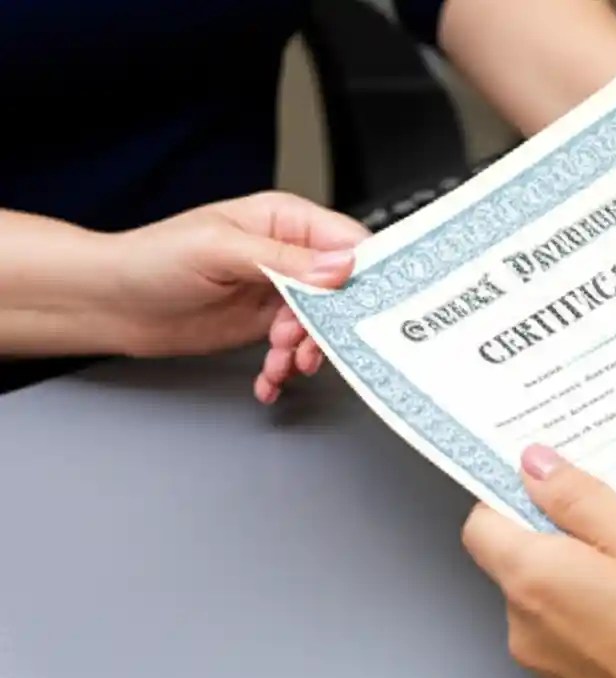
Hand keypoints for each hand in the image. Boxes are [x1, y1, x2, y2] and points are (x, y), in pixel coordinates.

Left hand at [109, 192, 368, 401]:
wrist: (110, 304)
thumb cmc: (151, 260)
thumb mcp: (219, 249)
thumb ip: (284, 260)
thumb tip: (341, 267)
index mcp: (285, 221)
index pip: (348, 242)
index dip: (365, 274)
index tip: (366, 305)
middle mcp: (288, 255)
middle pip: (341, 292)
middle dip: (327, 324)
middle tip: (301, 341)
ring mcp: (278, 292)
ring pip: (321, 326)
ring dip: (305, 352)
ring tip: (279, 363)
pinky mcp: (265, 325)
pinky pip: (294, 350)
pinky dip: (285, 368)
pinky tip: (269, 378)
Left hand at [462, 445, 615, 677]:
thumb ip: (578, 496)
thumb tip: (535, 465)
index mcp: (532, 577)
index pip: (482, 522)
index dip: (511, 495)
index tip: (551, 481)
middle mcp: (523, 623)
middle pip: (514, 557)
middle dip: (557, 532)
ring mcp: (543, 659)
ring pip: (543, 591)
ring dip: (578, 570)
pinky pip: (564, 625)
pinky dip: (590, 606)